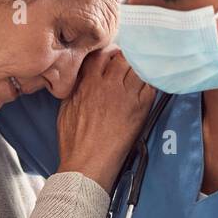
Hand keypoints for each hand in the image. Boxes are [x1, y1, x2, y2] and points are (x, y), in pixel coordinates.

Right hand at [56, 48, 153, 188]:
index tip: (111, 58)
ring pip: (139, 68)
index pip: (102, 54)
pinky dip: (151, 81)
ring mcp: (127, 95)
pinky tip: (148, 84)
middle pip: (123, 57)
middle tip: (128, 64)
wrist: (88, 163)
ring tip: (139, 73)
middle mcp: (108, 84)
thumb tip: (82, 76)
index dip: (108, 54)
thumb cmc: (74, 140)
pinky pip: (151, 85)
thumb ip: (76, 87)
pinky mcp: (141, 108)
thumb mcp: (65, 108)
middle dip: (126, 58)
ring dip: (139, 68)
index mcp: (88, 82)